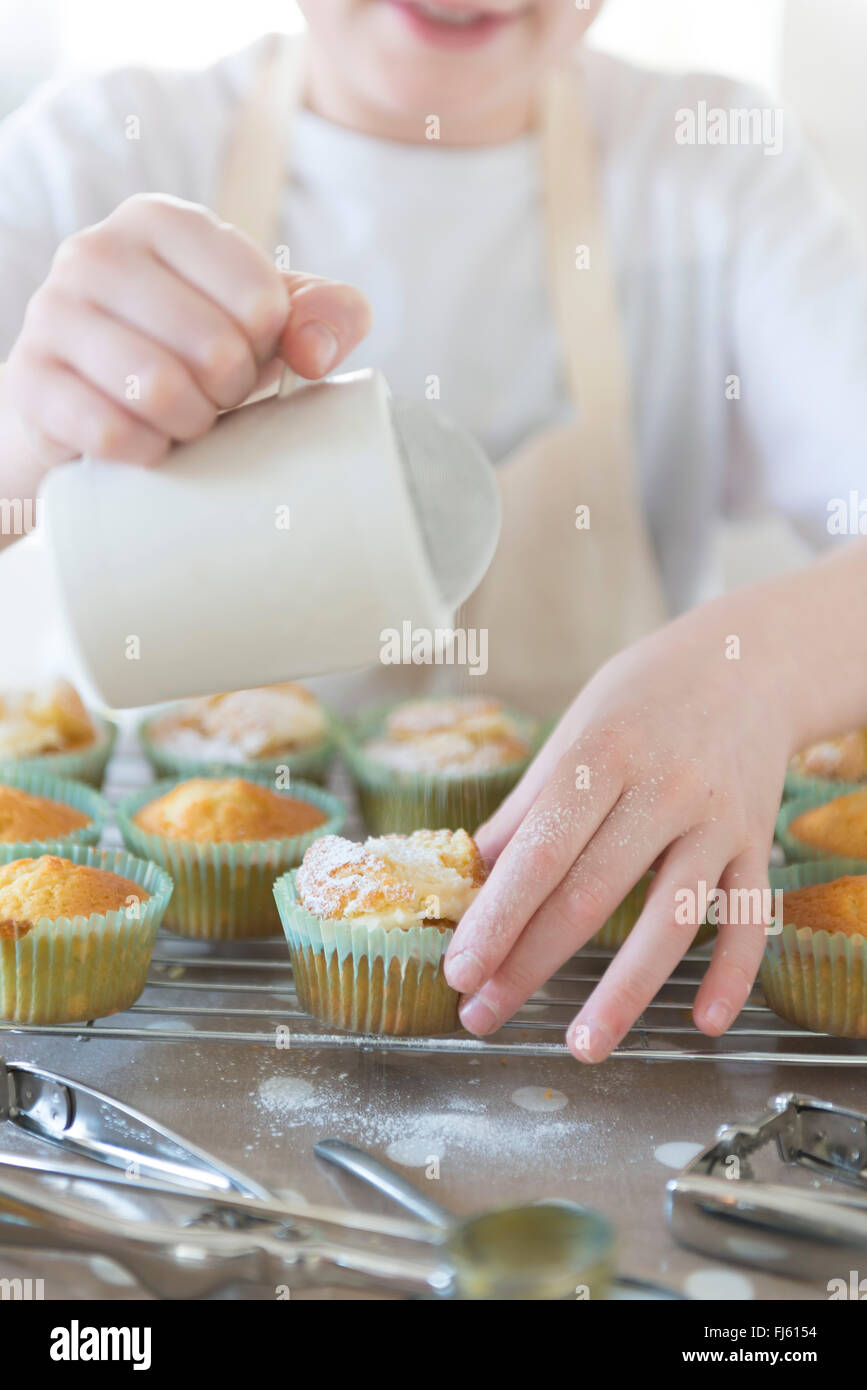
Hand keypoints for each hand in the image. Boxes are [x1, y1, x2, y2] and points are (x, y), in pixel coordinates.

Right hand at [5, 193, 370, 468]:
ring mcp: (51, 313)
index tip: (245, 352)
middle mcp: (97, 251)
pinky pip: (112, 431)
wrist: (85, 401)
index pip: (260, 299)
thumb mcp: (265, 321)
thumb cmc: (189, 351)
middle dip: (231, 392)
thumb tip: (314, 353)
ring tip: (185, 419)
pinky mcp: (30, 382)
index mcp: (162, 221)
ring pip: (161, 389)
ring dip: (191, 424)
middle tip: (215, 396)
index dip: (268, 347)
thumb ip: (327, 313)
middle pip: (216, 349)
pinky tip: (148, 443)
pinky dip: (147, 451)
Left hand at [443, 588, 801, 1060]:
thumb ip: (529, 806)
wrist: (748, 660)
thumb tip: (472, 873)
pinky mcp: (757, 842)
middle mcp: (664, 789)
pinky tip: (701, 1023)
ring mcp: (718, 820)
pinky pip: (749, 917)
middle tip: (483, 1015)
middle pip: (593, 894)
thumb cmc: (642, 697)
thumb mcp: (575, 729)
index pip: (541, 851)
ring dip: (625, 992)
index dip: (497, 917)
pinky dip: (732, 974)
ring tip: (581, 1046)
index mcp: (603, 754)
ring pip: (673, 920)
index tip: (459, 970)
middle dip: (531, 963)